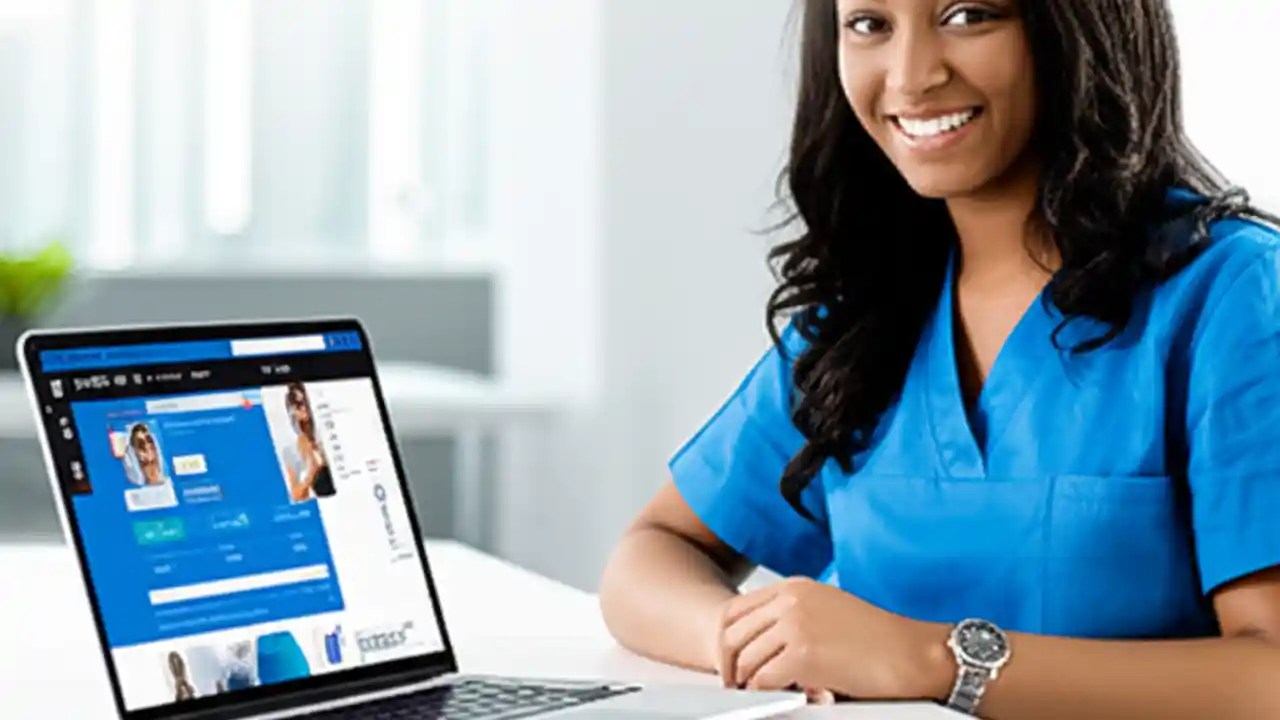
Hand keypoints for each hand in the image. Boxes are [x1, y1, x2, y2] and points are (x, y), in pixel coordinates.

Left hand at [714, 577, 948, 700]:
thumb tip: (759, 642)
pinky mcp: (803, 654)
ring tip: (765, 694)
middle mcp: (791, 600)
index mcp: (795, 587)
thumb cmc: (877, 638)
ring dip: (751, 683)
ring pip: (746, 661)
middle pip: (732, 635)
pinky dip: (768, 694)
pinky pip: (764, 680)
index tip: (729, 662)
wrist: (911, 653)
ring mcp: (795, 624)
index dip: (726, 641)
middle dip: (730, 666)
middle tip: (737, 686)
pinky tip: (784, 696)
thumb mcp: (827, 610)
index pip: (735, 610)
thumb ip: (791, 616)